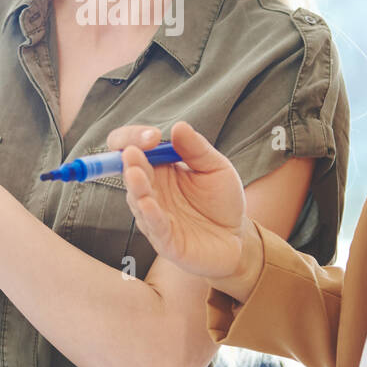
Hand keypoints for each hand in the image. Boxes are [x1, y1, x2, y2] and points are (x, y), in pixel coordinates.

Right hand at [108, 119, 248, 281]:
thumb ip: (197, 149)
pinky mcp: (164, 240)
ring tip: (134, 173)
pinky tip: (147, 202)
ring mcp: (154, 216)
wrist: (237, 237)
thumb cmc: (222, 201)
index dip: (134, 138)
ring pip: (137, 199)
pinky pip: (154, 226)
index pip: (132, 147)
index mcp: (158, 169)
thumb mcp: (216, 167)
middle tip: (133, 151)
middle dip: (130, 161)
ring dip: (136, 187)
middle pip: (129, 172)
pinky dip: (149, 214)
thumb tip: (178, 125)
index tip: (152, 136)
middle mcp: (151, 191)